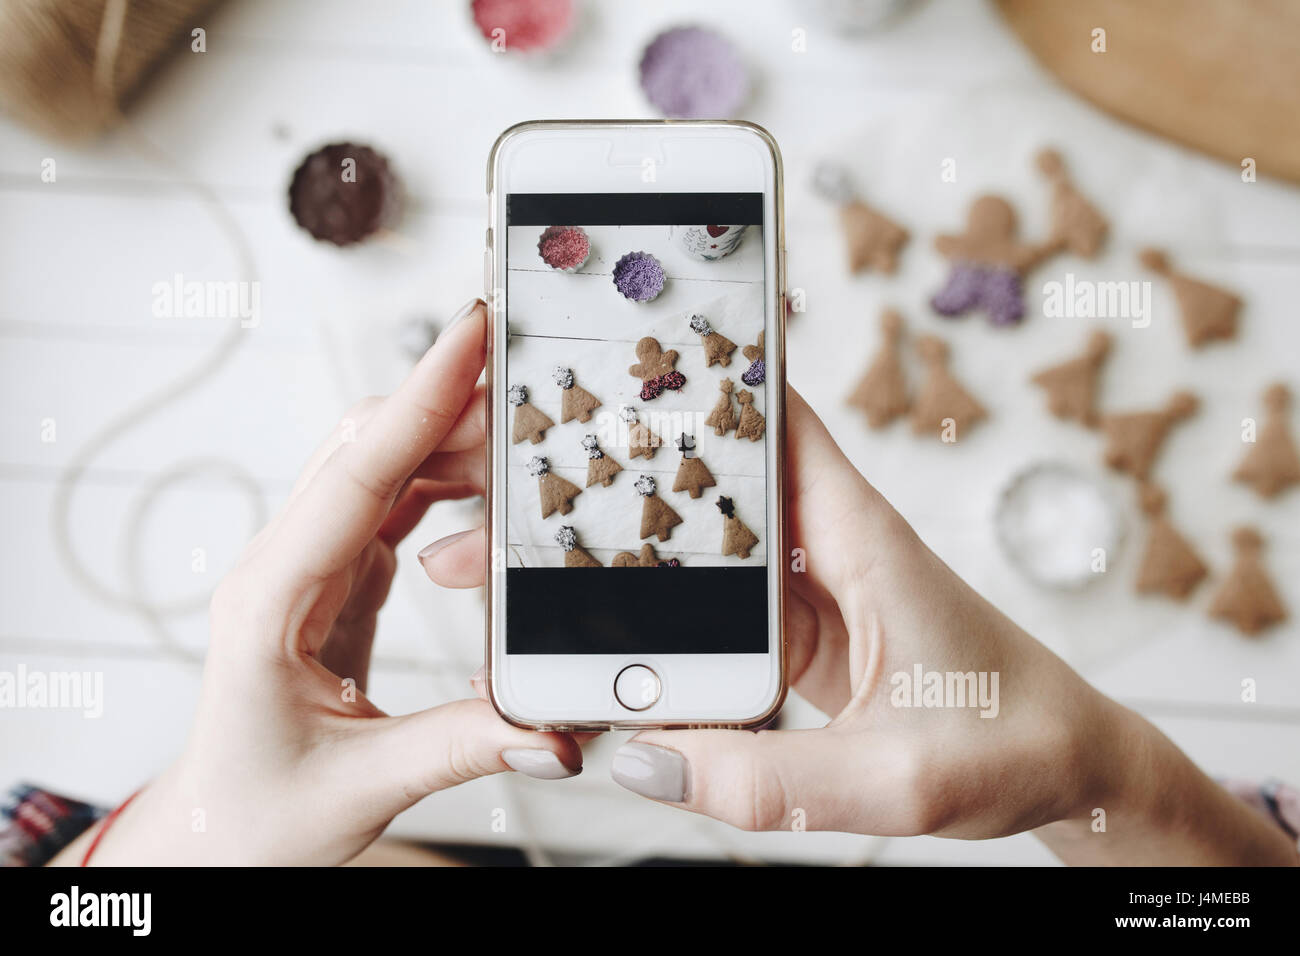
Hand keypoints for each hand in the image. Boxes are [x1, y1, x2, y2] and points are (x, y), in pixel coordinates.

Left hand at [79, 299, 581, 865]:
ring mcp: (312, 568)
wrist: (218, 834)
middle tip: (529, 376)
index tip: (470, 335)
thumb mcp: (361, 788)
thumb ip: (461, 747)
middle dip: (449, 402)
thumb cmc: (257, 816)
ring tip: (523, 429)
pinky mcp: (340, 582)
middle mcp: (286, 566)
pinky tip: (490, 484)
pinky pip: (395, 506)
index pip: (356, 474)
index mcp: (271, 599)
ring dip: (452, 441)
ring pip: (385, 467)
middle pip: (370, 448)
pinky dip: (446, 483)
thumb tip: (554, 729)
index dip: (420, 399)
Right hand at [606, 389, 1297, 865]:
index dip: (704, 376)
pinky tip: (610, 624)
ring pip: (708, 544)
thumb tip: (643, 760)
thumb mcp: (893, 779)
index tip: (621, 353)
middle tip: (533, 462)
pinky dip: (666, 612)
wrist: (1071, 772)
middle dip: (635, 464)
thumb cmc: (1015, 745)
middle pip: (719, 478)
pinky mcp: (799, 638)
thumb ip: (767, 781)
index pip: (776, 420)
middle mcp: (830, 547)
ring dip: (638, 540)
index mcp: (860, 538)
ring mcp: (810, 593)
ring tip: (543, 541)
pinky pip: (718, 610)